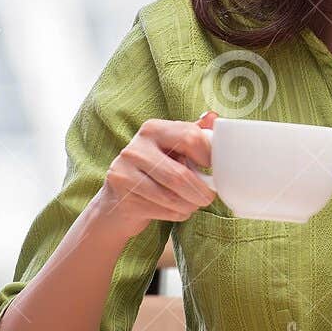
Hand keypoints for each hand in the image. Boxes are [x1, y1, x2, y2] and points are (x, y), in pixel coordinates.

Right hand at [89, 109, 218, 240]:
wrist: (118, 200)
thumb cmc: (154, 170)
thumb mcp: (172, 147)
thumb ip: (192, 133)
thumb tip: (213, 117)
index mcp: (152, 129)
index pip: (189, 137)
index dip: (208, 156)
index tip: (212, 168)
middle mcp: (136, 148)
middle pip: (179, 174)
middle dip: (200, 191)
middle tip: (208, 197)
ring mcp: (125, 172)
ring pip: (170, 196)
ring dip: (189, 205)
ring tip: (193, 204)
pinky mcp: (123, 197)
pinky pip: (161, 210)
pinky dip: (176, 214)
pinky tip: (176, 210)